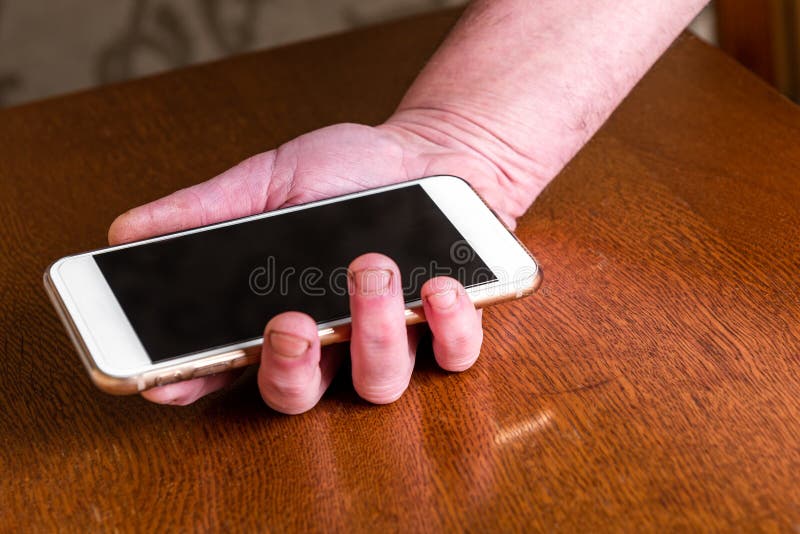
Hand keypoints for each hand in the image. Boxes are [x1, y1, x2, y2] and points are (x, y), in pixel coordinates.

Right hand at [109, 118, 526, 411]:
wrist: (429, 153)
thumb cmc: (349, 171)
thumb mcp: (271, 180)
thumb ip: (209, 209)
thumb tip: (127, 230)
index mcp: (281, 313)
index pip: (229, 366)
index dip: (195, 382)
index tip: (166, 378)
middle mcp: (334, 341)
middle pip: (299, 395)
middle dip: (290, 368)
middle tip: (291, 323)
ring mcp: (394, 340)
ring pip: (377, 383)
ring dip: (373, 330)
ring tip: (372, 268)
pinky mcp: (450, 327)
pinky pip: (454, 355)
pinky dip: (449, 326)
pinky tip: (438, 286)